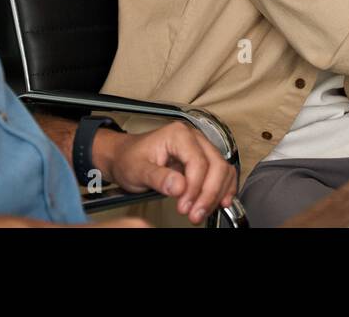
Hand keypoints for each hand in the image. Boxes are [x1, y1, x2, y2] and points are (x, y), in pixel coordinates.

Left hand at [90, 123, 237, 225]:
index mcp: (178, 134)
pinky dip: (224, 188)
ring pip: (223, 170)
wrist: (125, 156)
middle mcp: (194, 138)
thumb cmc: (129, 158)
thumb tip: (179, 187)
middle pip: (216, 165)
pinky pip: (222, 173)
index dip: (195, 188)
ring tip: (202, 213)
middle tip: (195, 215)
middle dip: (209, 193)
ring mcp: (201, 148)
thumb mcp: (138, 169)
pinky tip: (219, 202)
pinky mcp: (203, 160)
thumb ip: (158, 177)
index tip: (184, 207)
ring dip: (217, 194)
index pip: (198, 162)